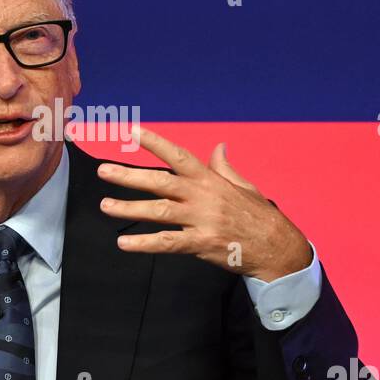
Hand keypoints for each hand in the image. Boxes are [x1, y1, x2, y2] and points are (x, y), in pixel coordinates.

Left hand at [96, 126, 312, 282]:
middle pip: (160, 181)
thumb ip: (224, 167)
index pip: (177, 155)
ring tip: (105, 206)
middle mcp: (202, 195)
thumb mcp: (242, 185)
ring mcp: (201, 220)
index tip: (130, 132)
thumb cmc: (258, 215)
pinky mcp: (201, 243)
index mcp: (210, 179)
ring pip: (159, 210)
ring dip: (129, 208)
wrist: (276, 246)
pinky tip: (124, 244)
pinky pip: (168, 243)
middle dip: (129, 176)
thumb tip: (219, 147)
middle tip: (103, 171)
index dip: (153, 142)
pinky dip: (144, 244)